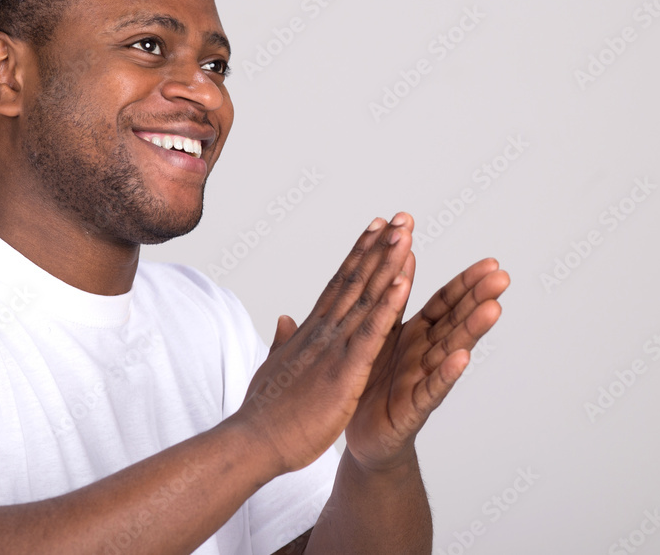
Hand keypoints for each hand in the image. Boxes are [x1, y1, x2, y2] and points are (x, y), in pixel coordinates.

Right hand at [235, 216, 412, 474]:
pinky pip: (372, 334)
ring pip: (366, 298)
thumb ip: (283, 340)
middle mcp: (324, 331)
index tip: (377, 229)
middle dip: (380, 247)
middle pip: (356, 280)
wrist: (253, 442)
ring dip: (387, 264)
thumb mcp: (275, 367)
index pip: (340, 284)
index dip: (360, 254)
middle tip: (402, 218)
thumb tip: (284, 318)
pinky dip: (387, 307)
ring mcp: (334, 348)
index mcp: (312, 332)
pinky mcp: (346, 371)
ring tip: (406, 234)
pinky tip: (403, 283)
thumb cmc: (265, 412)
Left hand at [345, 254, 510, 471]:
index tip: (492, 264)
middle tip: (502, 278)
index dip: (467, 284)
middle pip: (455, 323)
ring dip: (471, 331)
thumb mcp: (383, 334)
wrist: (360, 436)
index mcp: (415, 335)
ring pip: (450, 351)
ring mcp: (422, 381)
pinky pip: (430, 390)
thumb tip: (407, 253)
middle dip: (478, 299)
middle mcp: (425, 355)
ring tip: (492, 309)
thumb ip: (397, 298)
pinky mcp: (412, 410)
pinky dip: (446, 375)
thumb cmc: (372, 382)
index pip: (445, 303)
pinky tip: (462, 359)